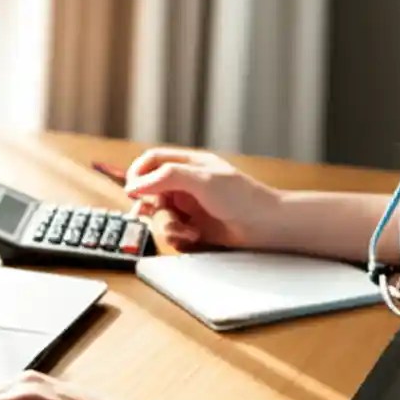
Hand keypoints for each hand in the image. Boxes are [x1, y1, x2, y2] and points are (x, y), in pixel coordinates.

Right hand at [125, 148, 281, 250]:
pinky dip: (180, 238)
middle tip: (156, 212)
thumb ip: (166, 177)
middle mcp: (185, 185)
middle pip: (150, 193)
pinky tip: (197, 237)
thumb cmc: (242, 197)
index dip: (138, 173)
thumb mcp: (202, 179)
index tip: (133, 190)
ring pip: (160, 217)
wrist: (266, 226)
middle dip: (153, 206)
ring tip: (189, 230)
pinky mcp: (193, 228)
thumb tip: (134, 186)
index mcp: (188, 165)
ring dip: (169, 226)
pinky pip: (172, 235)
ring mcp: (189, 207)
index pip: (152, 161)